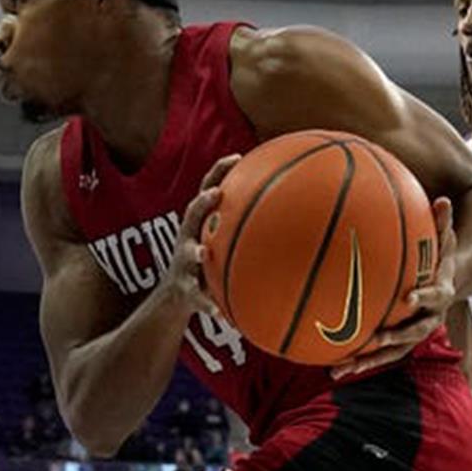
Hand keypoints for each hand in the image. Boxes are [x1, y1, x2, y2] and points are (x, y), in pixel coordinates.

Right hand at [166, 155, 240, 319]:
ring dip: (194, 252)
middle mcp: (188, 238)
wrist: (177, 298)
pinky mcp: (184, 289)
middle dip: (203, 203)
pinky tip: (219, 314)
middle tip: (216, 195)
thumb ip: (248, 229)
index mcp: (201, 223)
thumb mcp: (225, 244)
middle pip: (191, 213)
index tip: (238, 156)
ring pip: (186, 254)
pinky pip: (196, 297)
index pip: (208, 189)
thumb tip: (294, 216)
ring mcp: (183, 263)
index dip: (220, 171)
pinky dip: (207, 304)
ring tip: (202, 253)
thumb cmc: (210, 266)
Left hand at [336, 197, 456, 379]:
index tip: (408, 297)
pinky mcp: (399, 347)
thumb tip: (442, 199)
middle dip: (393, 338)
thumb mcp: (445, 243)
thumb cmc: (439, 262)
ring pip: (392, 354)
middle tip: (374, 339)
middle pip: (413, 334)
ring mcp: (413, 337)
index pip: (433, 297)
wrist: (445, 289)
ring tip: (341, 369)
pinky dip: (357, 363)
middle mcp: (429, 321)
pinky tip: (332, 369)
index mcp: (440, 296)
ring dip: (368, 362)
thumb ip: (443, 225)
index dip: (422, 298)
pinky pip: (377, 357)